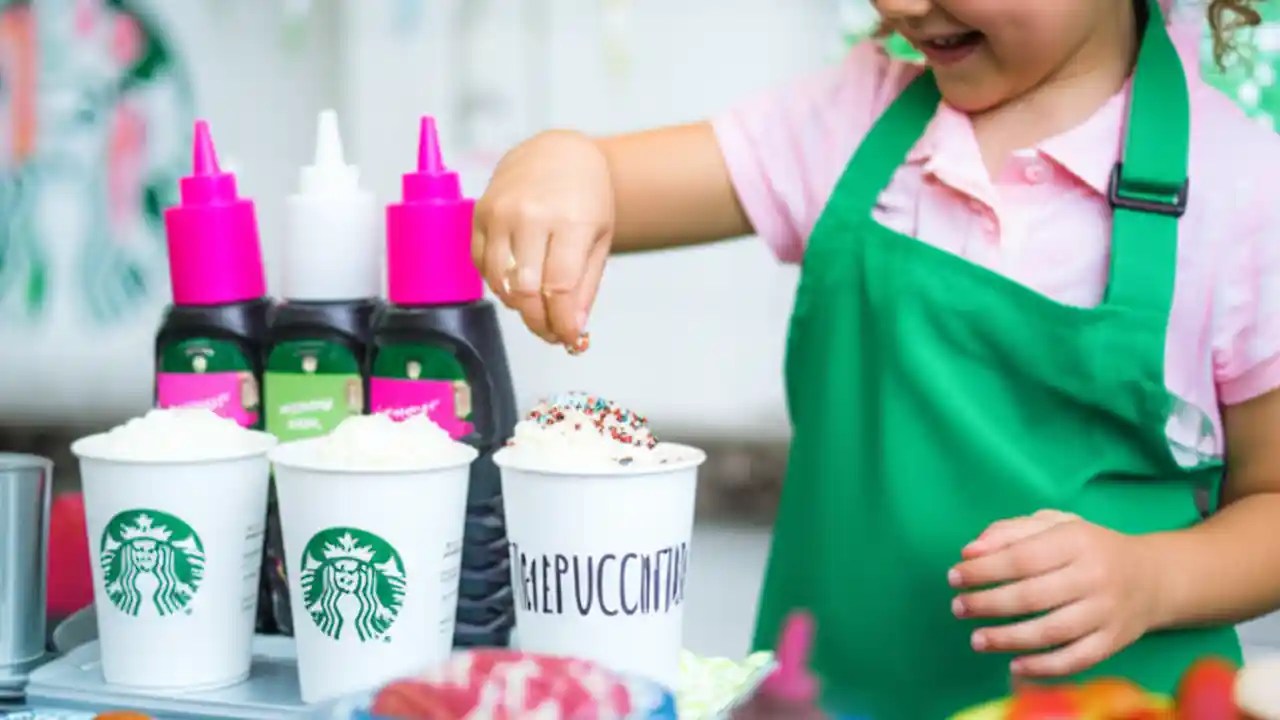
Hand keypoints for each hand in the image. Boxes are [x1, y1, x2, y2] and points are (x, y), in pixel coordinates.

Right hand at [473, 130, 613, 346]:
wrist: (558, 152)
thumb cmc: (584, 196)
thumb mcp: (599, 239)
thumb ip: (585, 287)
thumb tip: (572, 330)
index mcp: (570, 221)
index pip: (559, 288)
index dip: (562, 323)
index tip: (569, 339)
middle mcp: (531, 215)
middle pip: (526, 291)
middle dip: (539, 321)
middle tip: (551, 330)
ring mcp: (500, 213)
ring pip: (499, 282)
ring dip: (518, 306)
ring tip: (537, 306)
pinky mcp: (479, 214)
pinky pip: (481, 265)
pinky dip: (498, 283)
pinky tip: (517, 281)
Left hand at [948, 510, 1161, 677]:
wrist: (1153, 577)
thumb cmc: (1088, 548)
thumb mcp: (1055, 525)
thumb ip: (1010, 532)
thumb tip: (970, 550)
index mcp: (1076, 541)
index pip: (1021, 558)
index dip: (983, 570)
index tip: (954, 577)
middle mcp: (1094, 576)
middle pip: (1032, 596)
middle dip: (987, 604)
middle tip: (958, 608)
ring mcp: (1106, 612)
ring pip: (1051, 631)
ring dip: (1007, 639)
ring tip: (976, 639)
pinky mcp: (1114, 641)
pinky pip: (1075, 660)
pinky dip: (1043, 667)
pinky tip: (1014, 666)